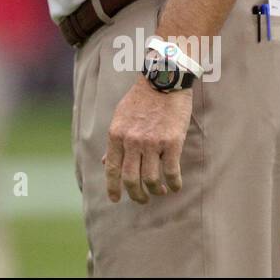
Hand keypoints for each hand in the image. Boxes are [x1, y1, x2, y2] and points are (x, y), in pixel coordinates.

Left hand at [102, 78, 191, 204]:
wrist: (164, 80)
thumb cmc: (141, 99)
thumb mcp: (120, 117)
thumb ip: (114, 141)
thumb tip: (104, 162)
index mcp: (116, 134)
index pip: (111, 168)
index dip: (113, 188)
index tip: (115, 199)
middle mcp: (131, 141)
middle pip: (131, 180)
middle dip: (136, 195)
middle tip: (142, 199)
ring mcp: (152, 142)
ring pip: (151, 180)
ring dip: (155, 191)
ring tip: (159, 191)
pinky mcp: (172, 142)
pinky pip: (171, 173)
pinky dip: (173, 184)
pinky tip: (175, 186)